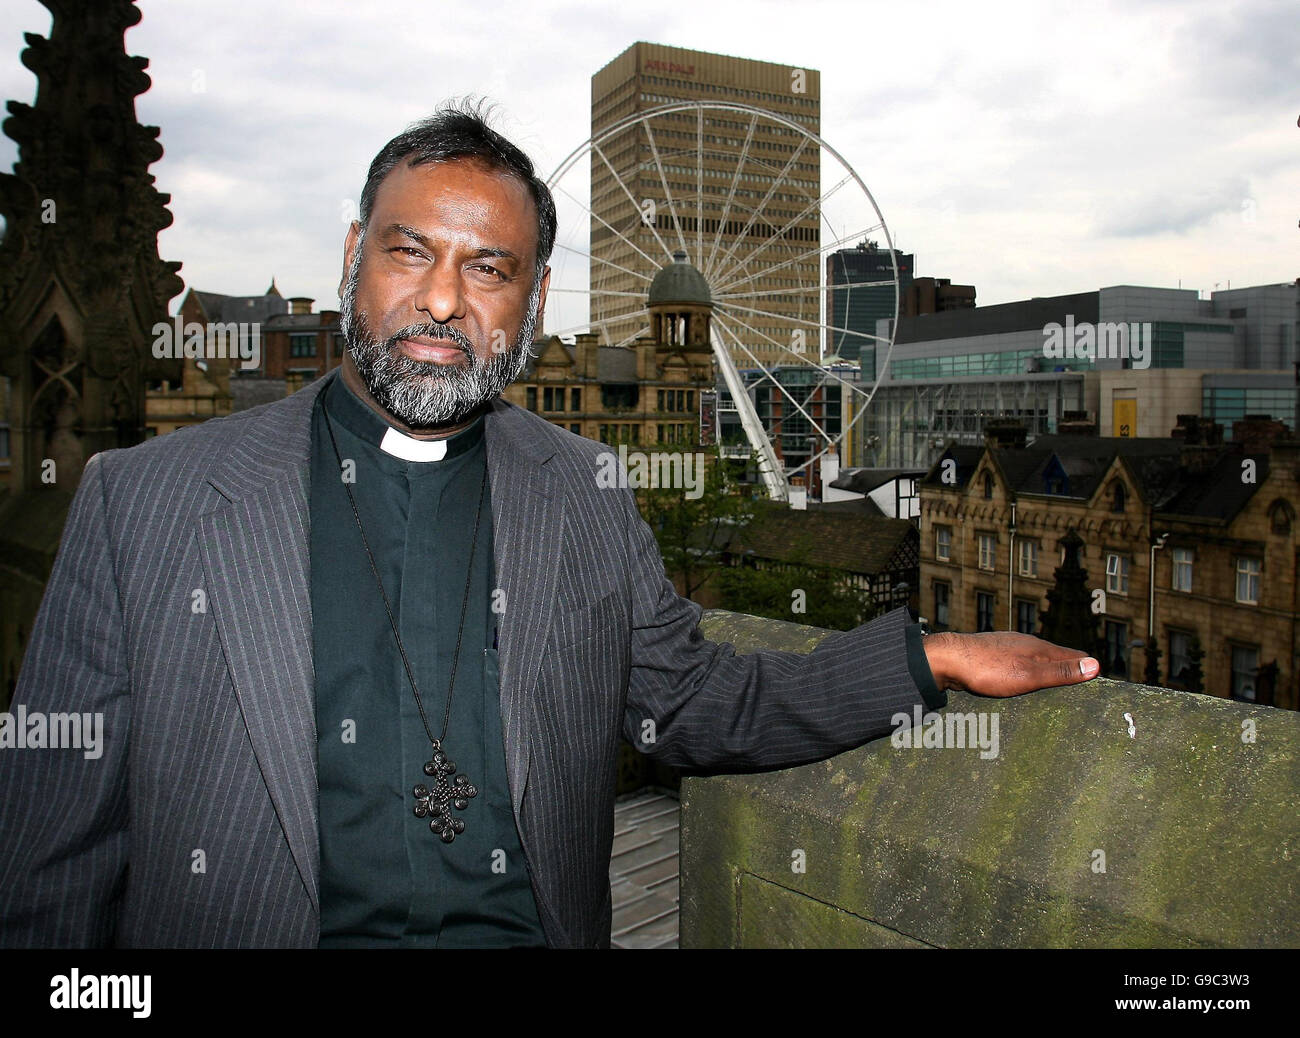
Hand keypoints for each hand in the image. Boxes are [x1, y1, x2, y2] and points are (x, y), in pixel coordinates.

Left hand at [922, 631, 1099, 697]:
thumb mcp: (1028, 675)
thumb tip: (1095, 665)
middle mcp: (1025, 645)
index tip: (1101, 681)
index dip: (1087, 669)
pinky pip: (1018, 665)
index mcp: (1038, 648)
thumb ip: (1059, 672)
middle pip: (1055, 658)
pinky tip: (1024, 682)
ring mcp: (1007, 649)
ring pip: (1036, 660)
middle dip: (1070, 670)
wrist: (946, 660)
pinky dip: (1029, 674)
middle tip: (1085, 686)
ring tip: (1059, 687)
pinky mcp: (992, 656)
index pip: (1074, 656)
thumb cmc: (987, 668)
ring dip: (1048, 672)